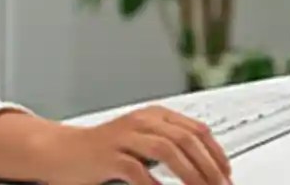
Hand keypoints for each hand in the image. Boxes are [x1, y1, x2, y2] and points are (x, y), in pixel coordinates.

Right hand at [42, 105, 231, 184]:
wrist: (62, 151)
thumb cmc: (105, 151)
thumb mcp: (141, 141)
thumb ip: (169, 146)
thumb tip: (203, 166)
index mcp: (155, 115)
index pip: (197, 129)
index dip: (217, 153)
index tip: (227, 173)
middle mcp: (142, 121)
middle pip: (186, 140)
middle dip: (209, 167)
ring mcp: (125, 137)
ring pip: (167, 150)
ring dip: (190, 174)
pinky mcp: (109, 155)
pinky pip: (137, 170)